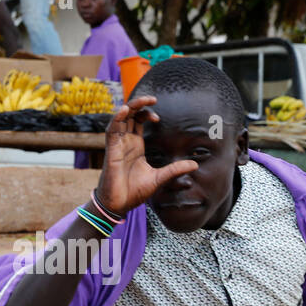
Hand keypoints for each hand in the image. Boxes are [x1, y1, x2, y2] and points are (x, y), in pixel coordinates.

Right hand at [97, 96, 196, 214]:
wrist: (119, 205)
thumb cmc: (134, 192)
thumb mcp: (160, 178)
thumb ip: (175, 169)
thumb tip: (195, 164)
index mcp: (135, 146)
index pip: (138, 121)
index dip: (146, 114)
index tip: (158, 117)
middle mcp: (125, 142)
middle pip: (129, 115)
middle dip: (139, 104)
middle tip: (153, 99)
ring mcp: (117, 145)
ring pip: (120, 118)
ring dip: (130, 107)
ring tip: (142, 100)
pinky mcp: (111, 151)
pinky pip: (111, 130)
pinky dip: (117, 118)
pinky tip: (125, 110)